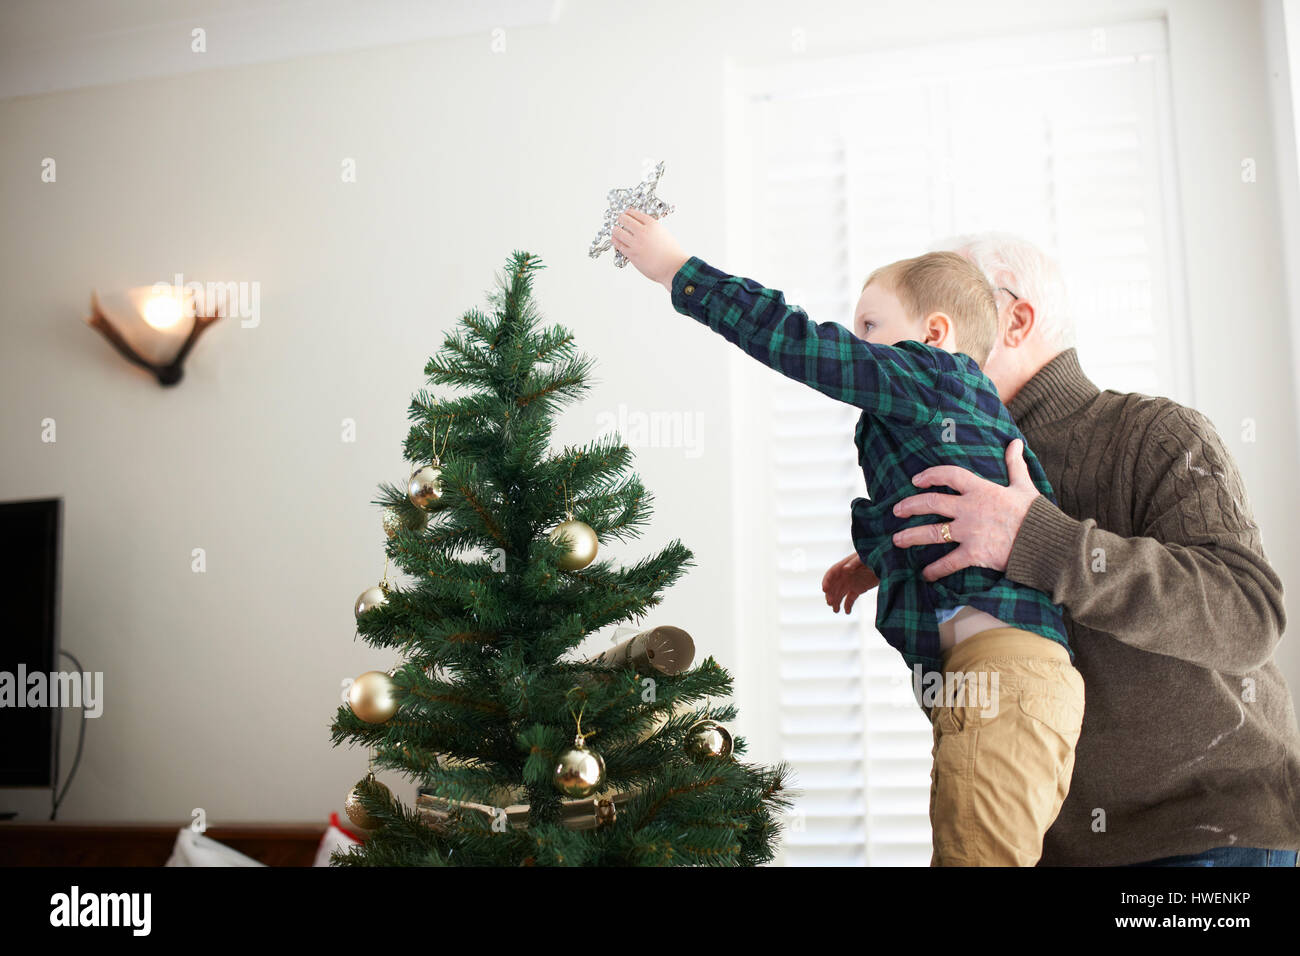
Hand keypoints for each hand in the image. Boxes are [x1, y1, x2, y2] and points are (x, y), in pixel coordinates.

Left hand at [610, 208, 689, 289]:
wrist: (673, 267)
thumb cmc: (671, 253)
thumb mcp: (664, 233)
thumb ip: (652, 229)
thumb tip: (643, 227)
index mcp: (652, 224)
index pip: (635, 213)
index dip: (628, 212)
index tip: (626, 213)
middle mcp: (642, 232)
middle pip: (624, 220)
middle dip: (620, 218)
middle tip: (619, 219)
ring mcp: (636, 243)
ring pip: (618, 232)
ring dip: (615, 230)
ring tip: (614, 230)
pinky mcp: (631, 254)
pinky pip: (618, 245)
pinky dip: (615, 241)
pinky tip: (615, 239)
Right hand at [822, 551, 879, 613]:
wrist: (887, 562)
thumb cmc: (874, 556)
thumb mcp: (864, 558)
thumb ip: (854, 563)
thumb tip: (845, 569)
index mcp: (844, 565)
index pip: (832, 573)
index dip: (827, 581)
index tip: (825, 589)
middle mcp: (845, 575)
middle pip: (834, 586)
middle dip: (831, 594)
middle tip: (830, 603)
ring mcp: (851, 583)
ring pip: (840, 594)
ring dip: (836, 602)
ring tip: (835, 611)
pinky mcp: (858, 589)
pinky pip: (850, 598)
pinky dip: (848, 605)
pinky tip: (847, 612)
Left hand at [890, 438, 1039, 581]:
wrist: (1048, 543)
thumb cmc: (1036, 514)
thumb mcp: (1024, 485)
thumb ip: (1015, 465)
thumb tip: (1016, 443)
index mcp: (981, 489)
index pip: (948, 475)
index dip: (929, 475)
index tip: (916, 480)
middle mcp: (970, 508)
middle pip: (931, 503)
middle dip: (910, 506)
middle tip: (897, 510)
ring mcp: (970, 532)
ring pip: (932, 532)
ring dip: (911, 536)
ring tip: (897, 540)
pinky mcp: (974, 553)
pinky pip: (948, 563)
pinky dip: (935, 570)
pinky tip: (925, 575)